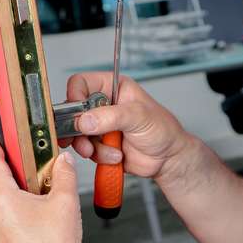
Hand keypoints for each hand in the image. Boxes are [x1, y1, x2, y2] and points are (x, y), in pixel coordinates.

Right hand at [62, 70, 189, 179]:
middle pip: (74, 110)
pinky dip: (99, 156)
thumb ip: (111, 117)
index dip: (75, 96)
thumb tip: (85, 120)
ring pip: (77, 133)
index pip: (81, 83)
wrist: (168, 159)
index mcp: (112, 87)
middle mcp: (103, 105)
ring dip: (89, 145)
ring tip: (108, 150)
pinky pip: (86, 149)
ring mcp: (100, 125)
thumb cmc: (162, 130)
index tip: (78, 113)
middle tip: (84, 138)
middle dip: (78, 128)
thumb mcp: (138, 117)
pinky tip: (116, 155)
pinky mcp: (100, 144)